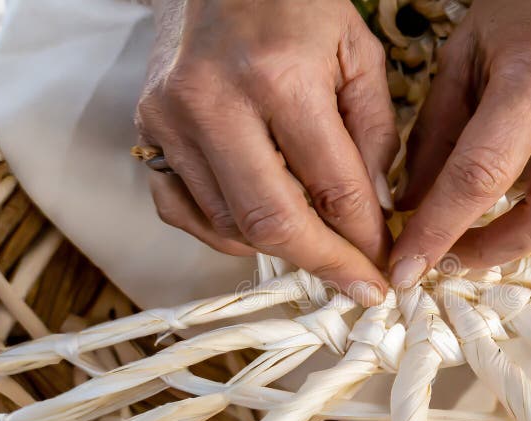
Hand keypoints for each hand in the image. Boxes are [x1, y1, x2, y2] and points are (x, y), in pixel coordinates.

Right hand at [136, 0, 397, 303]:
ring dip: (281, 249)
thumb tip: (374, 210)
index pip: (332, 187)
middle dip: (325, 264)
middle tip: (357, 284)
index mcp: (279, 77)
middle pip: (272, 221)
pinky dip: (225, 234)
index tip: (382, 267)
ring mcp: (172, 120)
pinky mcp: (148, 129)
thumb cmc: (294, 3)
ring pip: (228, 225)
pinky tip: (261, 226)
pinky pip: (182, 212)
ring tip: (319, 248)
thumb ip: (373, 134)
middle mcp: (215, 103)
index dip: (363, 239)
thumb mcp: (357, 52)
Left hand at [390, 0, 530, 286]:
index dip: (439, 231)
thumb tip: (411, 203)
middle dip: (492, 252)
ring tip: (474, 218)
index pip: (483, 175)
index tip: (407, 268)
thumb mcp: (465, 53)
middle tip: (448, 260)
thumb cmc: (530, 1)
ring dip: (514, 227)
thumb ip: (436, 132)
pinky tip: (518, 175)